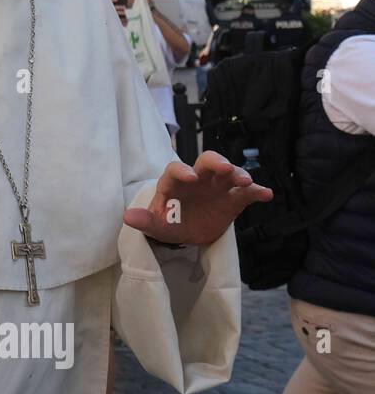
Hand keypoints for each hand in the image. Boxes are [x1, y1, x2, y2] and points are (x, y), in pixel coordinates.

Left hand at [123, 150, 272, 245]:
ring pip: (230, 173)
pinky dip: (257, 191)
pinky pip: (247, 192)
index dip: (182, 170)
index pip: (176, 169)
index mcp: (175, 182)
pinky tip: (266, 194)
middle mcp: (198, 178)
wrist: (188, 232)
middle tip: (225, 168)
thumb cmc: (169, 223)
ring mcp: (217, 186)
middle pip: (207, 161)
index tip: (190, 177)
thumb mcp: (157, 226)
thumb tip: (128, 217)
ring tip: (245, 182)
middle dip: (216, 162)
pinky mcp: (234, 198)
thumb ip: (145, 221)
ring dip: (238, 174)